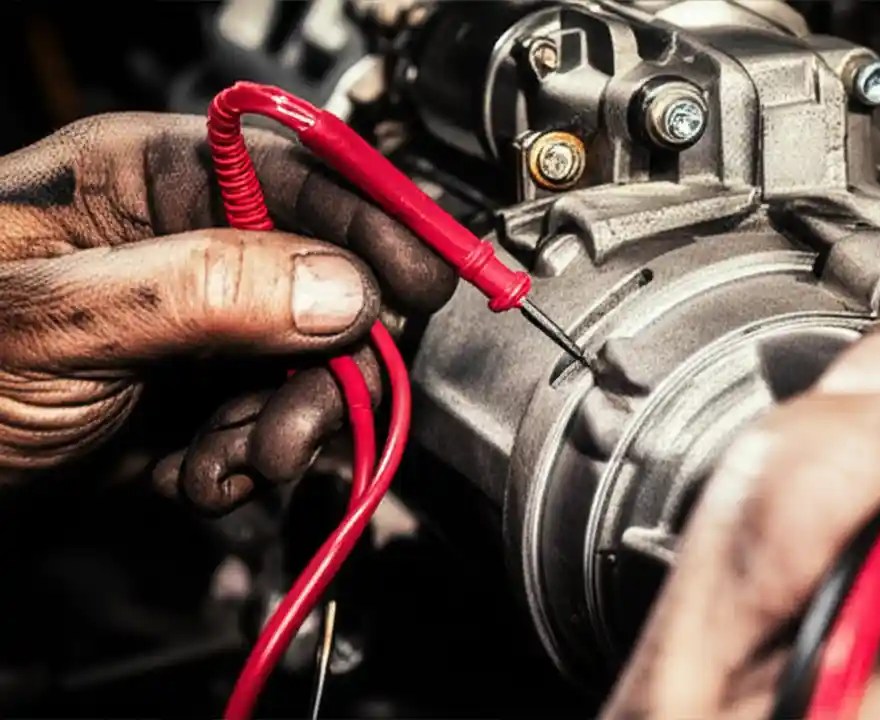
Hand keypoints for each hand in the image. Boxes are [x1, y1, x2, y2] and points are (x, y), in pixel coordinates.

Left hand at [0, 113, 455, 511]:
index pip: (296, 171)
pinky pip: (266, 420)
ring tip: (233, 464)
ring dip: (282, 427)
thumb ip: (207, 291)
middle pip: (320, 282)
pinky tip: (199, 477)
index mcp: (144, 182)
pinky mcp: (192, 397)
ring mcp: (193, 325)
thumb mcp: (59, 318)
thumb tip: (343, 285)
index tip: (427, 278)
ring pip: (303, 365)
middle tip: (298, 424)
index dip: (373, 220)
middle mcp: (183, 246)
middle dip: (321, 364)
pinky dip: (247, 462)